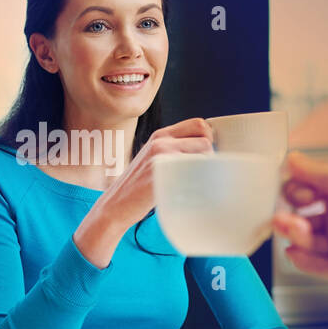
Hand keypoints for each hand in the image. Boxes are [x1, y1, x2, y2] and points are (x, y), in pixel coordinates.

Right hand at [74, 118, 213, 267]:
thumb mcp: (153, 159)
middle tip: (204, 170)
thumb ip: (172, 151)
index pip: (198, 124)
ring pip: (204, 152)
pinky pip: (196, 170)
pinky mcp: (164, 173)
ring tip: (198, 182)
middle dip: (211, 153)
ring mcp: (162, 156)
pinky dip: (200, 180)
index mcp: (160, 135)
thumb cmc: (137, 187)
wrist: (115, 205)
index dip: (208, 138)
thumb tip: (203, 153)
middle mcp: (161, 141)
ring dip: (208, 168)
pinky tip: (192, 191)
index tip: (207, 155)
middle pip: (205, 137)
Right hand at [272, 151, 327, 288]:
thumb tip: (292, 158)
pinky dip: (303, 261)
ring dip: (295, 235)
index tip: (294, 191)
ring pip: (308, 241)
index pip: (309, 189)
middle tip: (284, 216)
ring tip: (293, 230)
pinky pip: (318, 266)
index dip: (296, 189)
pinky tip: (295, 253)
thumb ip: (319, 172)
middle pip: (304, 216)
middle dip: (289, 215)